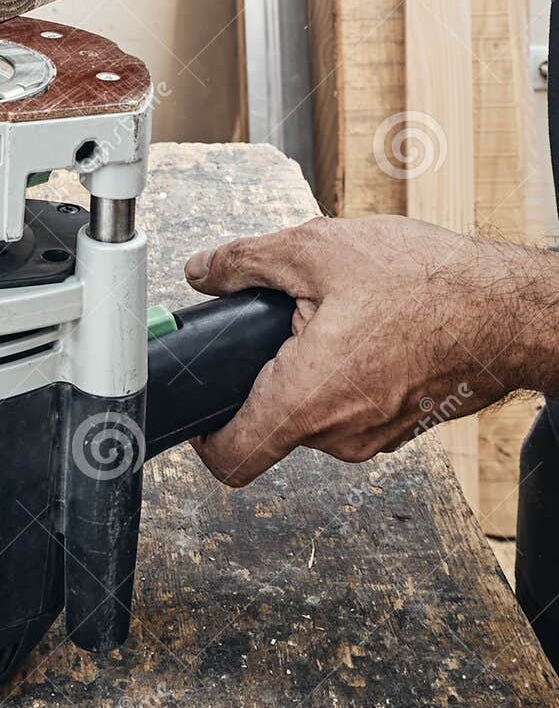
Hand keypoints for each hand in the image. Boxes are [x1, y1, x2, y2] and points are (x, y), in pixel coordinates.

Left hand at [181, 216, 558, 486]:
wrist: (508, 310)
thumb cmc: (427, 284)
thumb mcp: (315, 249)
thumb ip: (244, 262)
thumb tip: (203, 270)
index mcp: (307, 400)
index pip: (230, 458)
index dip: (203, 432)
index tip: (199, 400)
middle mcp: (339, 434)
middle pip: (268, 424)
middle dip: (265, 373)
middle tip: (278, 322)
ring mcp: (372, 437)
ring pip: (310, 413)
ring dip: (307, 370)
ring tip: (331, 317)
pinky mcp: (397, 429)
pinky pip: (348, 409)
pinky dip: (343, 375)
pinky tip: (364, 331)